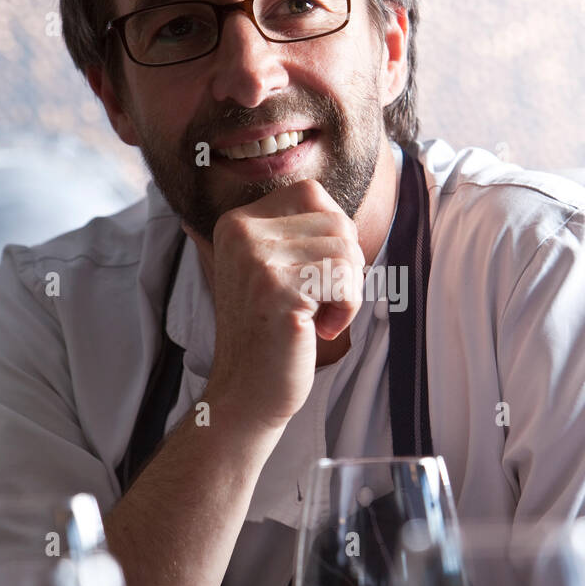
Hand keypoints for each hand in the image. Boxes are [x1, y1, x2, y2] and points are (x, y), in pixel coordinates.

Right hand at [183, 179, 365, 432]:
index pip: (312, 194)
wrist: (247, 391)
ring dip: (347, 291)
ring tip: (317, 315)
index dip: (333, 236)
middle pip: (336, 222)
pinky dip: (346, 309)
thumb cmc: (273, 333)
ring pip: (346, 250)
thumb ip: (298, 232)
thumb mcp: (275, 268)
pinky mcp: (278, 290)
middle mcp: (242, 233)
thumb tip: (339, 206)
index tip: (314, 276)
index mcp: (237, 222)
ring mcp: (257, 260)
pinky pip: (345, 279)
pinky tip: (319, 329)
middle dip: (345, 266)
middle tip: (320, 301)